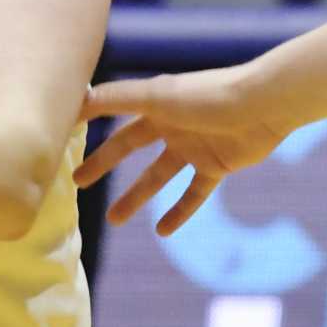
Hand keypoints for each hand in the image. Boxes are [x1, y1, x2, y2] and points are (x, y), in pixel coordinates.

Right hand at [78, 64, 298, 234]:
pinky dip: (180, 212)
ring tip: (113, 219)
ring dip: (136, 198)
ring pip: (158, 176)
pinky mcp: (216, 165)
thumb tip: (74, 99)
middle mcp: (171, 123)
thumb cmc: (208, 94)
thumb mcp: (156, 96)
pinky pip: (194, 193)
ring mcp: (194, 146)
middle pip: (130, 147)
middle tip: (76, 183)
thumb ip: (116, 98)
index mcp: (155, 103)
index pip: (114, 115)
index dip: (90, 124)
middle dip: (103, 164)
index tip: (63, 136)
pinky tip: (162, 232)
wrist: (264, 104)